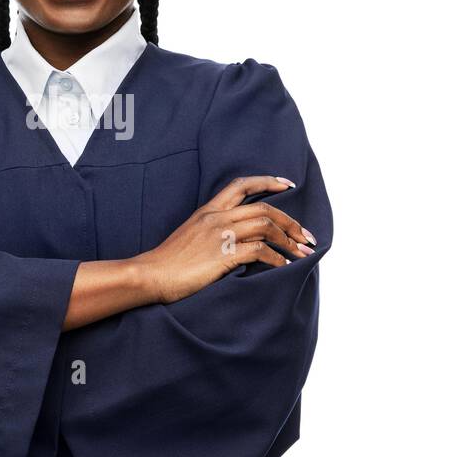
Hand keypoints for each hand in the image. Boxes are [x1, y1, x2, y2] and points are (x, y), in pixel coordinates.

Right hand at [133, 175, 316, 304]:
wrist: (150, 275)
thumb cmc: (168, 262)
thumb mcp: (190, 236)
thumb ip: (212, 231)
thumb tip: (236, 240)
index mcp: (208, 210)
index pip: (241, 185)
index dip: (268, 181)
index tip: (288, 186)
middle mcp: (216, 217)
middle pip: (264, 208)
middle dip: (291, 222)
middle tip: (307, 236)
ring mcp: (220, 234)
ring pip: (266, 226)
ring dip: (290, 240)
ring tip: (302, 253)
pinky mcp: (223, 254)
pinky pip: (261, 251)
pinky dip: (278, 259)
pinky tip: (285, 267)